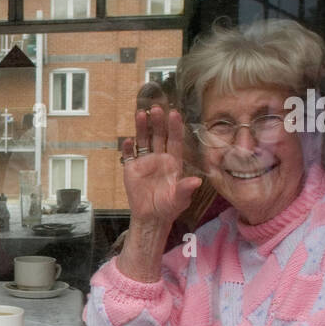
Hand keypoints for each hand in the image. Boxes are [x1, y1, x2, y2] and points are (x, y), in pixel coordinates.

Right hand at [121, 107, 201, 228]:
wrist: (151, 217)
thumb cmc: (169, 207)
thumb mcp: (180, 199)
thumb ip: (186, 188)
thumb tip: (197, 181)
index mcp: (173, 162)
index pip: (175, 140)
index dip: (174, 127)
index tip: (174, 114)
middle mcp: (159, 158)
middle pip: (158, 136)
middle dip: (158, 122)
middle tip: (156, 108)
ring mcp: (145, 162)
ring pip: (143, 140)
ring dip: (142, 127)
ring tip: (140, 114)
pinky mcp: (131, 169)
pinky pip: (129, 155)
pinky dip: (127, 148)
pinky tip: (128, 141)